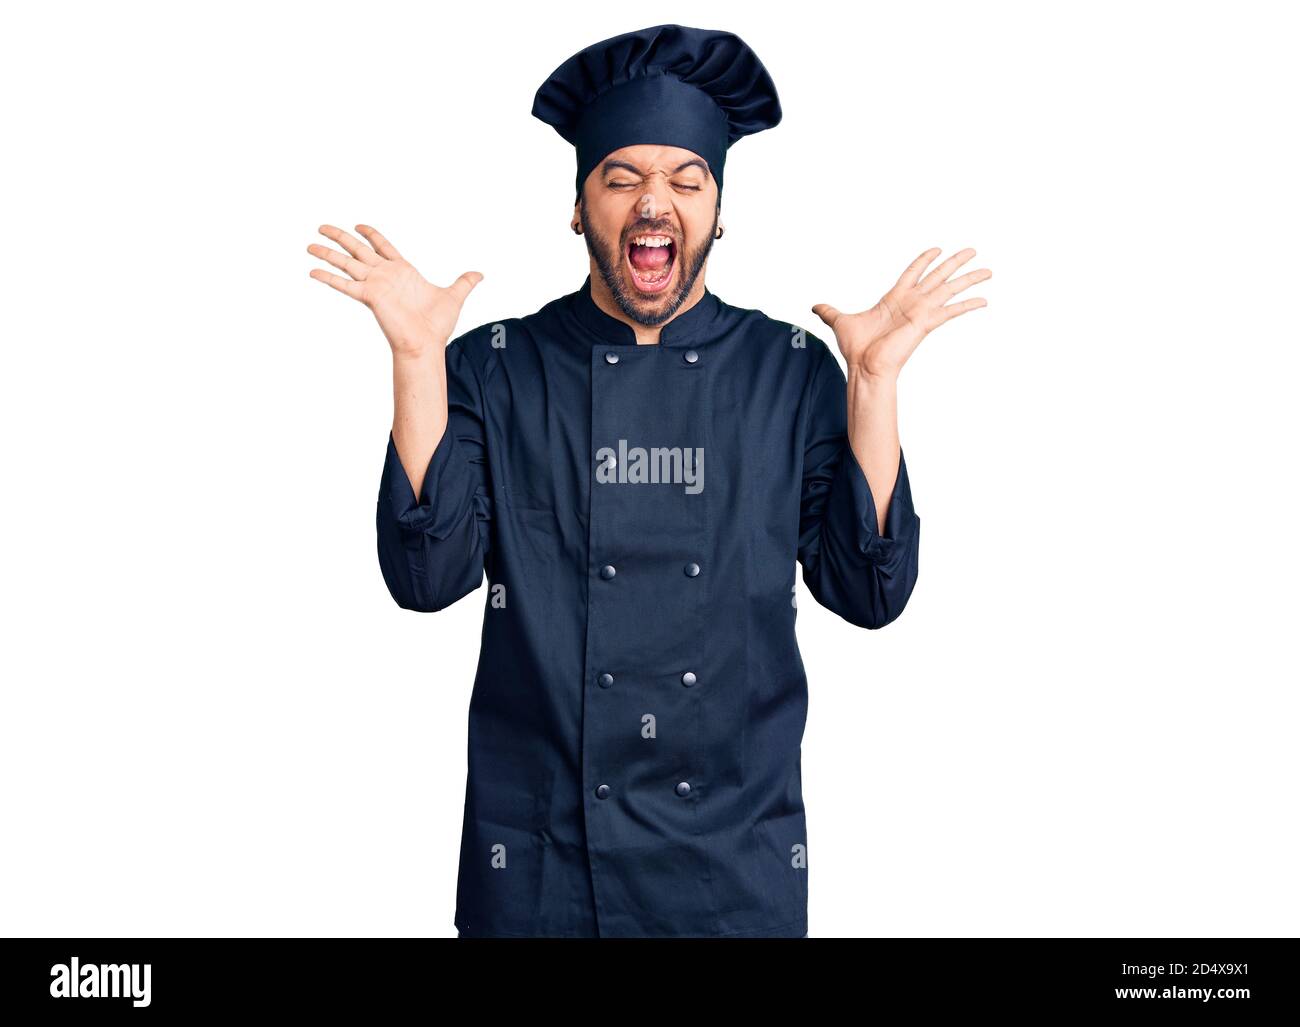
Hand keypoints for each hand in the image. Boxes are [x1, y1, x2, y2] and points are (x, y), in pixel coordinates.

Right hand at [308, 224, 482, 358]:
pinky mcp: (370, 297)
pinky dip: (329, 278)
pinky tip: (313, 271)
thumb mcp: (454, 296)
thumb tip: (479, 274)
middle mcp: (385, 276)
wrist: (427, 343)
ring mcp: (375, 285)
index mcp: (402, 271)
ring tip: (309, 244)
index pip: (382, 247)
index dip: (371, 235)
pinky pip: (346, 285)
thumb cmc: (437, 326)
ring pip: (347, 263)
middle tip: (322, 227)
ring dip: (328, 254)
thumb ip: (464, 282)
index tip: (359, 226)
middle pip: (358, 250)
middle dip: (340, 238)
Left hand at [812, 247, 990, 378]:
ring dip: (968, 278)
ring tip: (988, 270)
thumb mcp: (839, 322)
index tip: (937, 249)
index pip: (913, 272)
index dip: (924, 260)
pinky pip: (951, 311)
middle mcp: (911, 303)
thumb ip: (829, 312)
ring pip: (949, 289)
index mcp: (895, 299)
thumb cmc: (856, 349)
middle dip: (955, 263)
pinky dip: (967, 305)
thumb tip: (815, 307)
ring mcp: (921, 312)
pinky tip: (984, 300)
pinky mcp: (926, 323)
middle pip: (938, 275)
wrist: (864, 367)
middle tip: (973, 250)